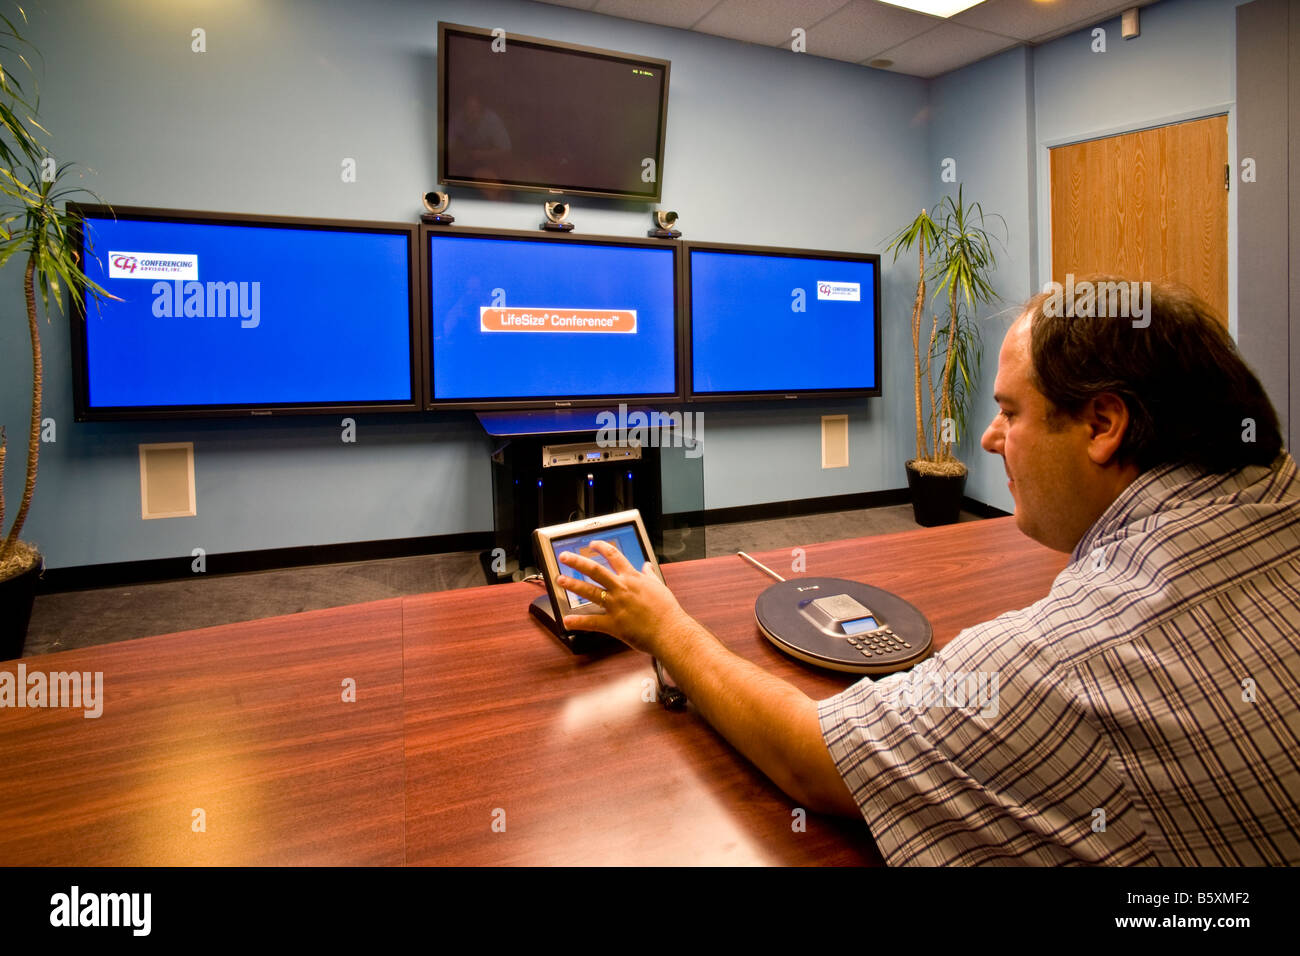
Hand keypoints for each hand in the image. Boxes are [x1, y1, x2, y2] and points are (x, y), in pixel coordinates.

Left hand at [556, 540, 689, 655]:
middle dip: (578, 562)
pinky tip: (567, 620)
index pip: (614, 556)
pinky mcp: (614, 624)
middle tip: (564, 556)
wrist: (671, 631)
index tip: (592, 544)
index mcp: (633, 578)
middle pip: (596, 570)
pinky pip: (592, 622)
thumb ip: (649, 575)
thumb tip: (647, 566)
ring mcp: (616, 605)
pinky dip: (578, 622)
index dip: (601, 547)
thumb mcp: (659, 587)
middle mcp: (622, 589)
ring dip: (573, 584)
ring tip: (559, 580)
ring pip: (590, 591)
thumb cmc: (667, 611)